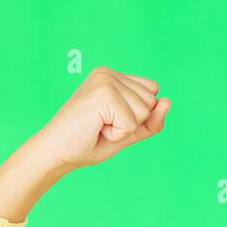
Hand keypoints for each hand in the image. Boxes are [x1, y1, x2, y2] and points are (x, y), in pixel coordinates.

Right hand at [28, 66, 171, 170]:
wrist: (58, 153)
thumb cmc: (90, 141)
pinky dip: (117, 134)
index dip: (139, 115)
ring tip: (99, 127)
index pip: (152, 92)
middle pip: (151, 101)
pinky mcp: (102, 95)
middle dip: (132, 123)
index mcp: (113, 76)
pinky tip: (96, 129)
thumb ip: (152, 119)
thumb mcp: (129, 131)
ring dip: (124, 129)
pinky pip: (131, 123)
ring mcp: (104, 81)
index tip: (111, 120)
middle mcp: (108, 73)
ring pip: (143, 111)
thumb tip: (168, 101)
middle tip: (103, 126)